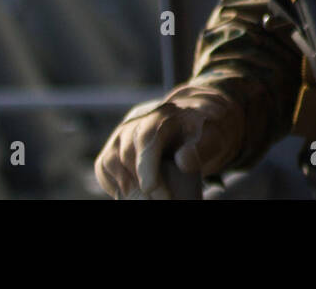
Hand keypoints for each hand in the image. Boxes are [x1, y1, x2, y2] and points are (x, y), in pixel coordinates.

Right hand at [94, 85, 243, 198]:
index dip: (146, 164)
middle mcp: (136, 121)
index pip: (147, 137)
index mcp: (163, 114)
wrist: (185, 126)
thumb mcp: (211, 137)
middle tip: (161, 201)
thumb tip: (184, 160)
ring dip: (127, 186)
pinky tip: (133, 196)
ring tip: (147, 201)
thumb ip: (202, 147)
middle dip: (140, 183)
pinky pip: (104, 168)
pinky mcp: (112, 148)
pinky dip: (116, 185)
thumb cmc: (200, 134)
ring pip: (112, 162)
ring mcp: (121, 134)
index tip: (151, 187)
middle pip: (127, 154)